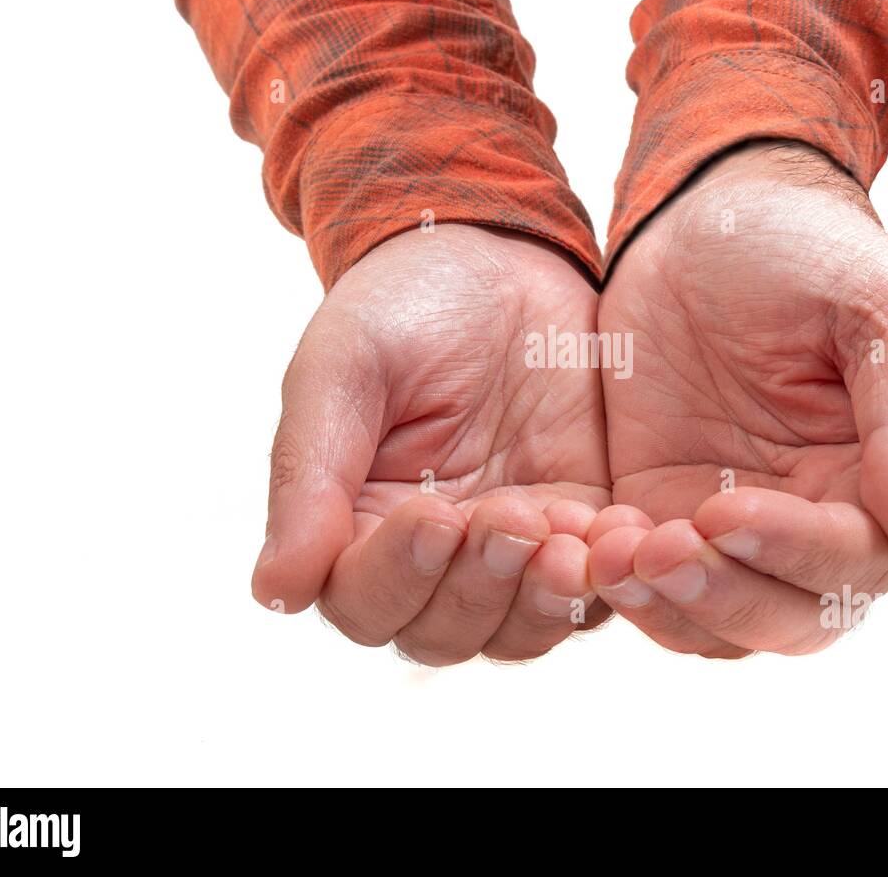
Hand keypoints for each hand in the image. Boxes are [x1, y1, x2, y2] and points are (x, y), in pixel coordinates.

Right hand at [252, 224, 611, 663]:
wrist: (500, 255)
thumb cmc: (404, 305)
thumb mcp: (343, 369)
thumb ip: (309, 475)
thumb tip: (273, 592)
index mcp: (355, 525)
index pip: (364, 601)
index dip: (398, 577)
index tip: (436, 515)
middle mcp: (432, 555)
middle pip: (443, 632)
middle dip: (479, 588)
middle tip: (513, 517)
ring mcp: (510, 546)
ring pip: (519, 629)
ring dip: (542, 597)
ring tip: (567, 538)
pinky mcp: (580, 525)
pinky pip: (594, 586)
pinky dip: (604, 574)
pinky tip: (614, 529)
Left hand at [594, 142, 887, 656]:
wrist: (706, 215)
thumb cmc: (811, 252)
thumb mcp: (881, 312)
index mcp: (883, 484)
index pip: (856, 563)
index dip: (794, 554)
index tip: (726, 510)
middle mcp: (813, 523)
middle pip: (786, 619)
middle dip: (722, 599)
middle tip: (658, 549)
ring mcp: (730, 527)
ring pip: (712, 622)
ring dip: (663, 604)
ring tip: (610, 551)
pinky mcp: (658, 513)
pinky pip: (643, 582)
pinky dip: (615, 580)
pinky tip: (583, 537)